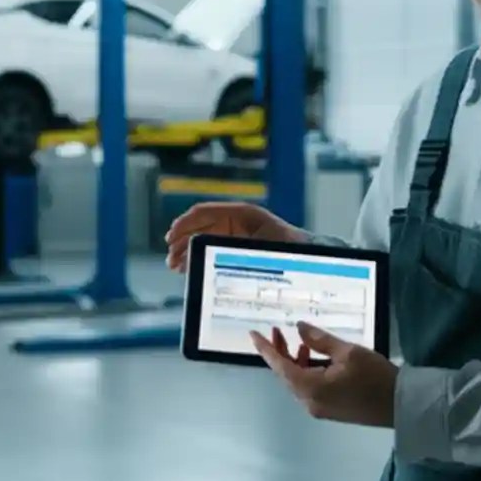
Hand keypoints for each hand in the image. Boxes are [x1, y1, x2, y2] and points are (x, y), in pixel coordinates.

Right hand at [164, 202, 303, 271]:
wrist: (309, 258)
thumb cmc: (290, 248)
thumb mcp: (260, 247)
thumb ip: (231, 247)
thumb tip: (202, 250)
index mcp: (242, 213)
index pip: (205, 212)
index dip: (185, 224)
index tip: (171, 237)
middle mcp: (237, 220)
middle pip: (200, 227)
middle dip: (183, 242)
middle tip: (171, 260)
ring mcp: (236, 232)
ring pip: (203, 238)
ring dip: (187, 251)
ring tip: (176, 267)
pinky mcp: (237, 245)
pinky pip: (211, 247)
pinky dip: (199, 256)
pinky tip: (189, 267)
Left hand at [251, 322, 397, 427]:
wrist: (401, 405)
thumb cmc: (375, 376)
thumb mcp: (348, 352)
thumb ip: (320, 340)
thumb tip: (299, 328)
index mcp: (310, 388)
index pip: (279, 366)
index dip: (265, 349)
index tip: (253, 334)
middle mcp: (309, 402)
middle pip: (285, 375)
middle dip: (280, 352)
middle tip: (278, 330)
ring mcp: (319, 409)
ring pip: (297, 382)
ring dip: (294, 362)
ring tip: (301, 342)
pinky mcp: (329, 410)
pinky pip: (308, 388)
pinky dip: (306, 372)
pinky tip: (314, 358)